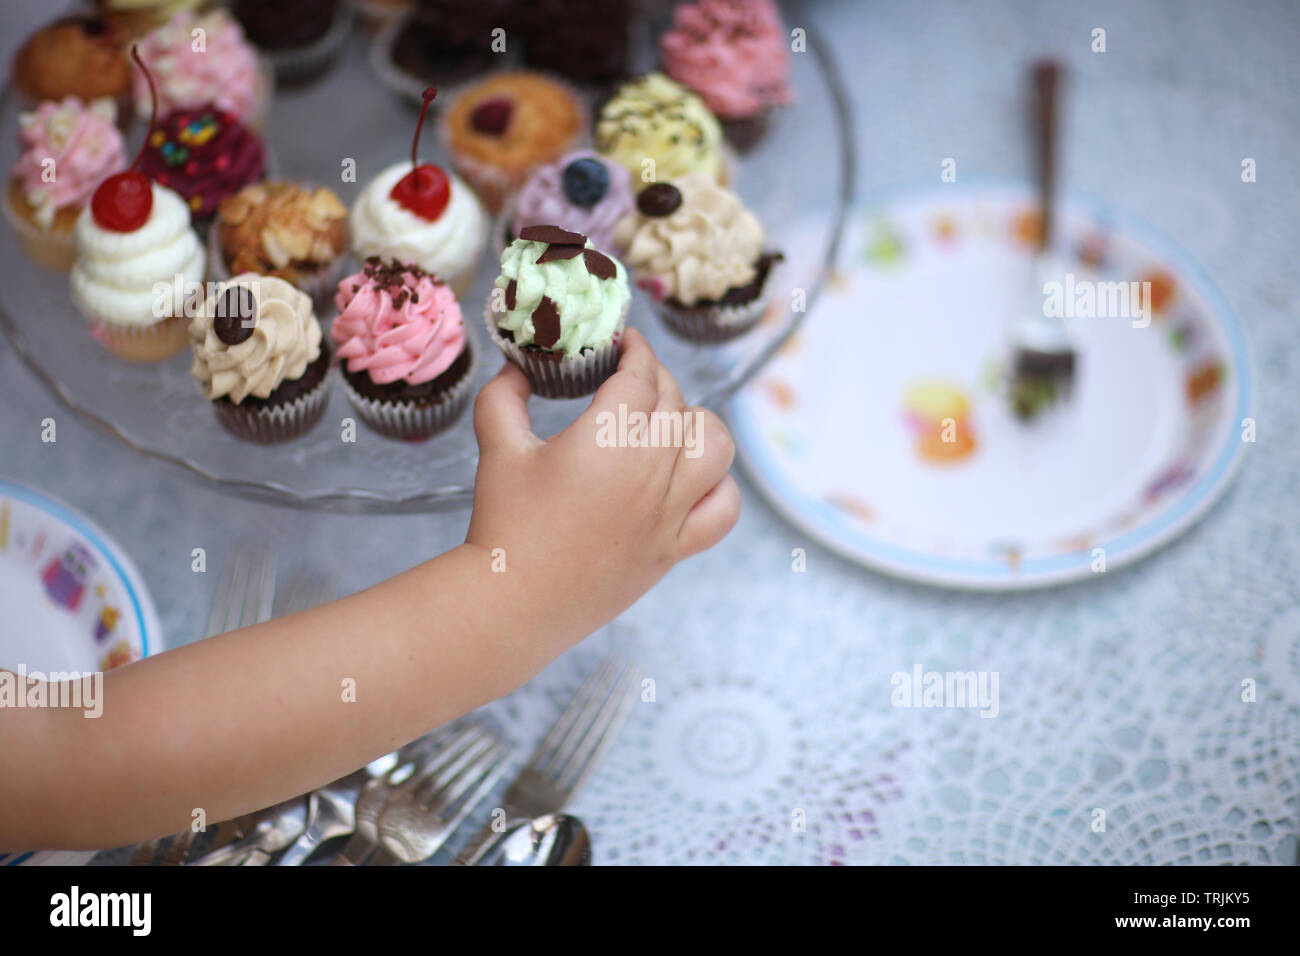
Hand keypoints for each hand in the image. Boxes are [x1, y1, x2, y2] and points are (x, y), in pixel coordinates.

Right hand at [467, 329, 738, 641]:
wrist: (515, 604)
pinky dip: (718, 486)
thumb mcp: (496, 448)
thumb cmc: (504, 523)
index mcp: (610, 438)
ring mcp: (669, 512)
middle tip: (630, 378)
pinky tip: (692, 478)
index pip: (643, 374)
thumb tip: (518, 367)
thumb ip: (504, 396)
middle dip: (656, 379)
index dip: (637, 350)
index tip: (625, 343)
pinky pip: (723, 509)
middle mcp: (650, 471)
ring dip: (697, 424)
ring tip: (668, 424)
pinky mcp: (673, 549)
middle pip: (676, 402)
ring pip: (715, 446)